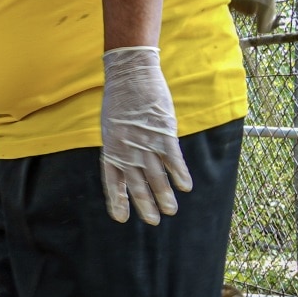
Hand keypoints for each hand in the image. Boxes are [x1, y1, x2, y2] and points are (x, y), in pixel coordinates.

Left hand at [100, 47, 191, 224]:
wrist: (130, 75)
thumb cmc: (120, 100)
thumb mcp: (112, 125)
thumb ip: (120, 145)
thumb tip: (129, 162)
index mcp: (111, 148)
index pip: (112, 180)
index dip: (117, 200)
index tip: (121, 218)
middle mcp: (126, 149)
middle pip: (136, 183)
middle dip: (144, 204)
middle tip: (153, 221)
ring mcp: (144, 142)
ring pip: (156, 175)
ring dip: (165, 195)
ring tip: (171, 211)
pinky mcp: (162, 132)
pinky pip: (172, 158)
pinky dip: (179, 173)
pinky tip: (185, 187)